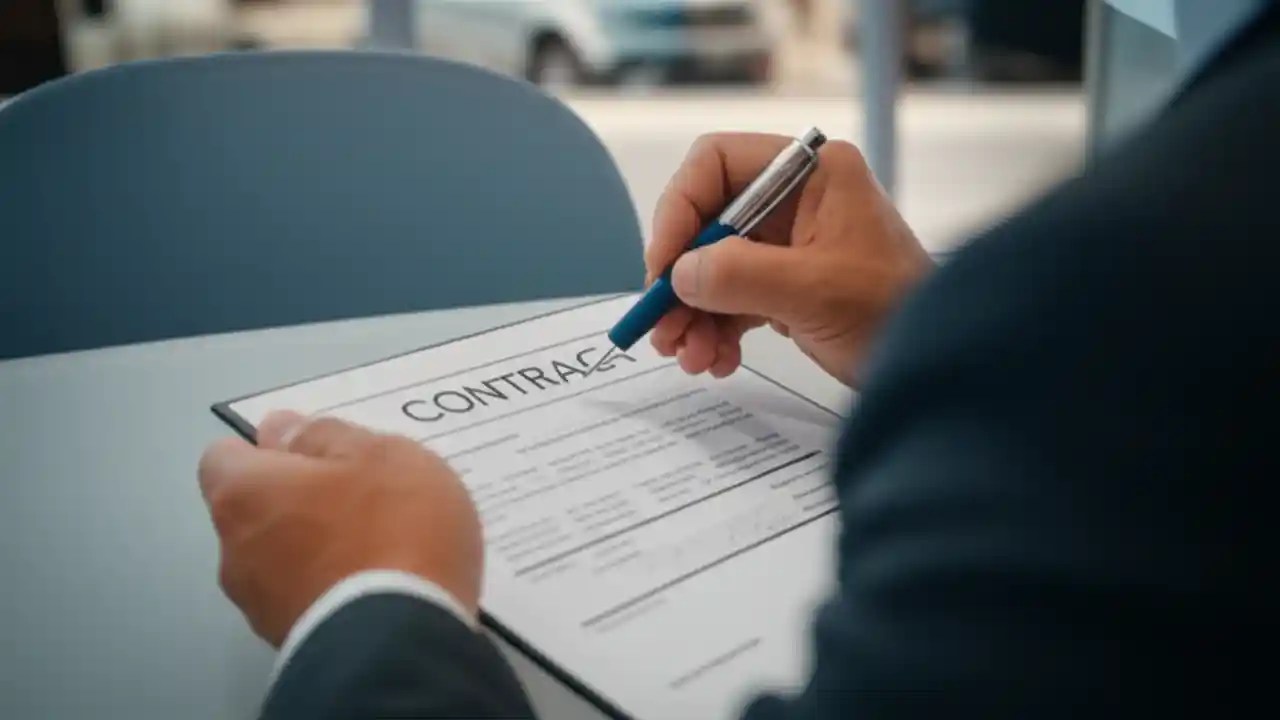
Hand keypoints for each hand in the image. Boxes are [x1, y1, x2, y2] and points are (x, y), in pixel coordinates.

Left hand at [198, 412, 482, 645]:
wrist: (405, 641)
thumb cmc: (391, 527)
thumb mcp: (378, 454)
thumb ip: (326, 435)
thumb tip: (281, 430)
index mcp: (243, 493)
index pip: (225, 458)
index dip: (269, 449)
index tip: (318, 453)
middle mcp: (234, 551)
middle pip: (255, 511)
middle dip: (296, 501)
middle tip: (360, 497)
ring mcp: (260, 606)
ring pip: (280, 558)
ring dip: (315, 548)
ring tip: (379, 546)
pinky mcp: (293, 642)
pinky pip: (308, 597)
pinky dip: (332, 586)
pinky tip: (378, 584)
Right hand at [647, 133, 932, 386]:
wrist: (940, 367)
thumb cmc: (896, 313)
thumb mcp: (813, 291)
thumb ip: (739, 276)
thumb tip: (680, 275)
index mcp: (812, 174)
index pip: (718, 163)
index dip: (679, 209)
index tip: (664, 266)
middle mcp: (797, 200)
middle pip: (708, 221)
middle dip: (681, 278)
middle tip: (663, 327)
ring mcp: (792, 244)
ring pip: (715, 267)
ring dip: (693, 313)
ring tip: (689, 357)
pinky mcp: (790, 286)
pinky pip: (733, 298)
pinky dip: (716, 329)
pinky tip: (715, 361)